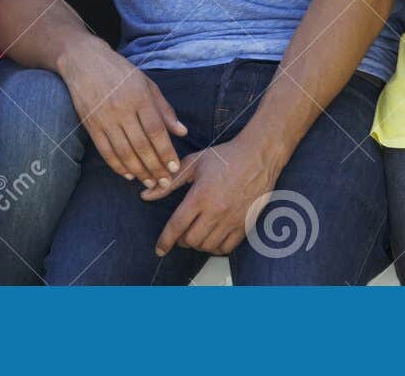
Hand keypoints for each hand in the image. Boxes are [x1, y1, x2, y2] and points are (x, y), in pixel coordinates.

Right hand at [57, 38, 186, 186]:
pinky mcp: (90, 125)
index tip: (175, 167)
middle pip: (141, 146)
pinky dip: (117, 166)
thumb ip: (165, 109)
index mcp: (139, 97)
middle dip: (155, 168)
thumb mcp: (146, 83)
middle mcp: (122, 109)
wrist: (84, 60)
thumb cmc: (120, 71)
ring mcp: (104, 118)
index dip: (166, 152)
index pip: (156, 130)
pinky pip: (105, 151)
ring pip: (124, 152)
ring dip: (138, 171)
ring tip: (150, 182)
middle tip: (165, 182)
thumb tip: (182, 132)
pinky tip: (128, 174)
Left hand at [151, 133, 283, 257]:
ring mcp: (232, 219)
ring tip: (196, 233)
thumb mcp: (193, 164)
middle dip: (181, 241)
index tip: (159, 249)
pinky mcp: (246, 223)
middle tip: (181, 233)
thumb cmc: (225, 156)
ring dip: (198, 244)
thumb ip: (168, 183)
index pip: (177, 226)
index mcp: (200, 195)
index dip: (165, 241)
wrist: (258, 155)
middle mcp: (216, 210)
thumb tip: (145, 195)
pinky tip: (212, 238)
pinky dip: (216, 248)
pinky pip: (227, 248)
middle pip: (191, 240)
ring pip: (208, 246)